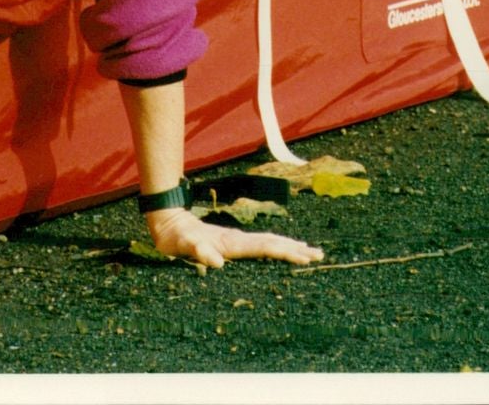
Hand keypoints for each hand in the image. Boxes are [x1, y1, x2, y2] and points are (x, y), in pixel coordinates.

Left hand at [145, 206, 323, 269]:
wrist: (170, 223)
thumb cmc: (177, 238)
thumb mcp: (185, 246)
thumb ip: (200, 252)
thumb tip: (218, 263)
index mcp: (233, 243)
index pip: (265, 247)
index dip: (285, 252)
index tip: (305, 257)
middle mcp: (238, 240)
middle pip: (273, 242)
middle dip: (296, 249)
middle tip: (319, 254)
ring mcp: (236, 241)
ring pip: (269, 242)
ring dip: (289, 247)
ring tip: (308, 251)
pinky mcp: (232, 244)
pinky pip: (260, 246)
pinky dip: (275, 248)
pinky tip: (280, 251)